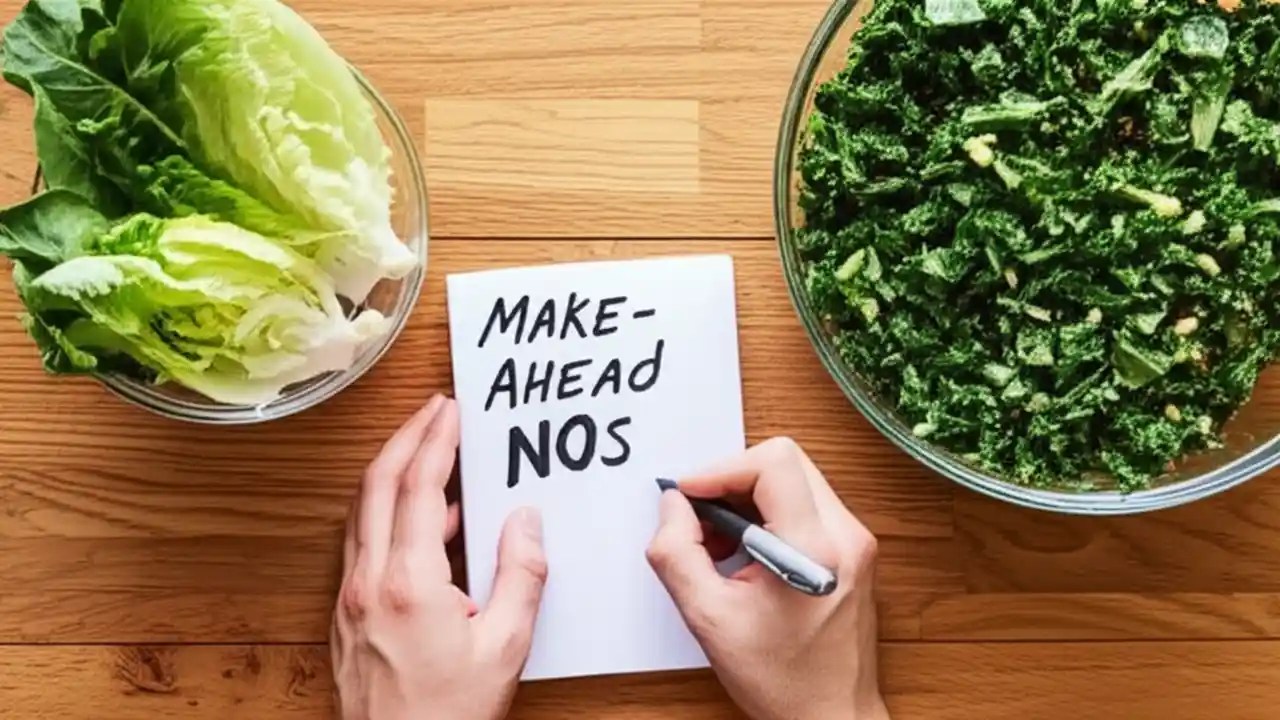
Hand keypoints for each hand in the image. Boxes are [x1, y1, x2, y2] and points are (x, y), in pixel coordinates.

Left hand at [331, 395, 548, 719]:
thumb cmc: (449, 716)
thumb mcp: (505, 647)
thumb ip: (520, 575)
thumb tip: (525, 519)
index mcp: (409, 582)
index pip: (420, 488)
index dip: (436, 441)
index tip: (451, 411)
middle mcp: (368, 582)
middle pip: (378, 485)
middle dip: (406, 437)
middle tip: (433, 410)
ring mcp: (350, 597)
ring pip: (362, 511)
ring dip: (391, 471)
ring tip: (426, 451)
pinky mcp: (346, 614)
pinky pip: (362, 542)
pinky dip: (386, 511)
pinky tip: (421, 520)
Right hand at [646, 438, 887, 719]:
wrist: (832, 717)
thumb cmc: (782, 681)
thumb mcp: (708, 619)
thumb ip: (676, 553)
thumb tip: (673, 505)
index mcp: (815, 549)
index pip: (772, 463)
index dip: (720, 469)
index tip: (688, 495)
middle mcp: (846, 536)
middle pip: (784, 462)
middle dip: (731, 481)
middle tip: (700, 519)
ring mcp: (855, 541)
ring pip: (794, 480)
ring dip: (748, 500)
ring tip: (720, 547)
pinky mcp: (853, 550)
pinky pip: (805, 505)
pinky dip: (767, 516)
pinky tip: (743, 556)